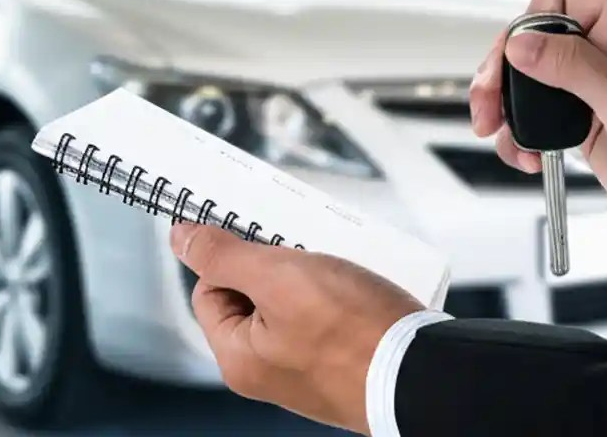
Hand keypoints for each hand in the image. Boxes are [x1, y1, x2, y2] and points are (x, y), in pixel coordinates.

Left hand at [170, 222, 422, 434]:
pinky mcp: (342, 360)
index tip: (254, 233)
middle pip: (253, 293)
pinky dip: (340, 291)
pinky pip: (328, 314)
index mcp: (239, 357)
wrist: (424, 375)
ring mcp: (307, 366)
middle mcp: (268, 369)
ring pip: (294, 299)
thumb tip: (182, 239)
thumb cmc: (353, 335)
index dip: (230, 256)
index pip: (209, 288)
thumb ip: (222, 256)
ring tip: (338, 267)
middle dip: (278, 262)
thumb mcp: (275, 278)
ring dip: (312, 271)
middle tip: (303, 251)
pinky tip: (358, 284)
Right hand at [469, 0, 606, 260]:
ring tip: (496, 133)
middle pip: (532, 38)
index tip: (519, 66)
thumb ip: (572, 67)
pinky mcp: (585, 115)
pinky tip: (526, 155)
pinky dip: (521, 133)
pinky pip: (536, 111)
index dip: (531, 26)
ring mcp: (595, 82)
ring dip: (506, 106)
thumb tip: (519, 45)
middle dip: (503, 72)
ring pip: (526, 76)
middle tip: (487, 107)